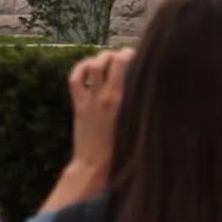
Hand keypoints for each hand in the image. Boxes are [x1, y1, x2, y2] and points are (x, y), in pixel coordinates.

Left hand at [67, 49, 133, 170]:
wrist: (94, 167)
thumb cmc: (120, 153)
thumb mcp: (136, 128)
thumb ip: (139, 108)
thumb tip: (147, 94)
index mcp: (121, 101)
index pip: (125, 64)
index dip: (131, 55)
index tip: (137, 56)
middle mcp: (105, 96)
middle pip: (110, 61)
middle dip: (117, 54)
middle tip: (123, 57)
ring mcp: (89, 99)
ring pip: (92, 65)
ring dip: (100, 58)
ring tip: (107, 60)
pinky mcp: (78, 105)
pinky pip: (74, 79)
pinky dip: (80, 68)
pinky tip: (87, 68)